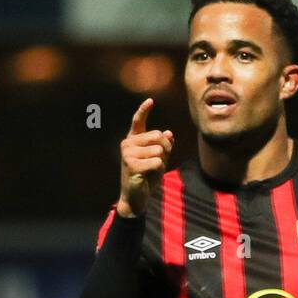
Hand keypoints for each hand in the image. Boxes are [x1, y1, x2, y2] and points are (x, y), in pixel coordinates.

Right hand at [117, 98, 173, 217]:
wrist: (136, 197)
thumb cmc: (146, 177)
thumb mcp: (158, 160)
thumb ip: (163, 147)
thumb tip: (169, 133)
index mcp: (133, 140)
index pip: (138, 121)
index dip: (144, 110)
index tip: (150, 100)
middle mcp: (128, 144)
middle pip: (157, 135)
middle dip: (165, 149)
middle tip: (158, 162)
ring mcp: (128, 154)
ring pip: (158, 150)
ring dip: (161, 162)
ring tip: (151, 170)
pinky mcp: (131, 165)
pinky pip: (157, 161)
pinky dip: (158, 169)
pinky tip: (148, 175)